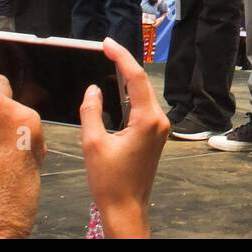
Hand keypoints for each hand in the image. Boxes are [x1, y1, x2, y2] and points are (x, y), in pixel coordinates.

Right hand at [80, 37, 168, 238]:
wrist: (127, 209)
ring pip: (143, 95)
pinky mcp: (155, 135)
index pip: (135, 78)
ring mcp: (159, 128)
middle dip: (124, 64)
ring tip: (108, 63)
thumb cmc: (110, 181)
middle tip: (105, 48)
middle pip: (141, 83)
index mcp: (148, 120)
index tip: (107, 43)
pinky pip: (143, 108)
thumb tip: (94, 88)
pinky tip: (116, 89)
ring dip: (126, 80)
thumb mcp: (93, 144)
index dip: (121, 56)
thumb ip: (92, 111)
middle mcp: (159, 120)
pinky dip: (129, 96)